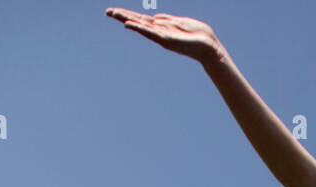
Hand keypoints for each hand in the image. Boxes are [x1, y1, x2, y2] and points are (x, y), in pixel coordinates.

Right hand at [105, 10, 221, 63]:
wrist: (208, 46)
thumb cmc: (197, 34)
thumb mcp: (179, 22)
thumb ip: (166, 20)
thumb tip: (155, 18)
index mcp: (161, 26)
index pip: (141, 18)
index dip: (128, 14)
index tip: (114, 11)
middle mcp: (159, 31)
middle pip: (137, 21)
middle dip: (122, 16)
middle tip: (107, 12)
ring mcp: (161, 36)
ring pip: (140, 25)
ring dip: (127, 19)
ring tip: (114, 14)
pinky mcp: (166, 40)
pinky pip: (150, 33)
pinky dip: (139, 28)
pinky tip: (130, 25)